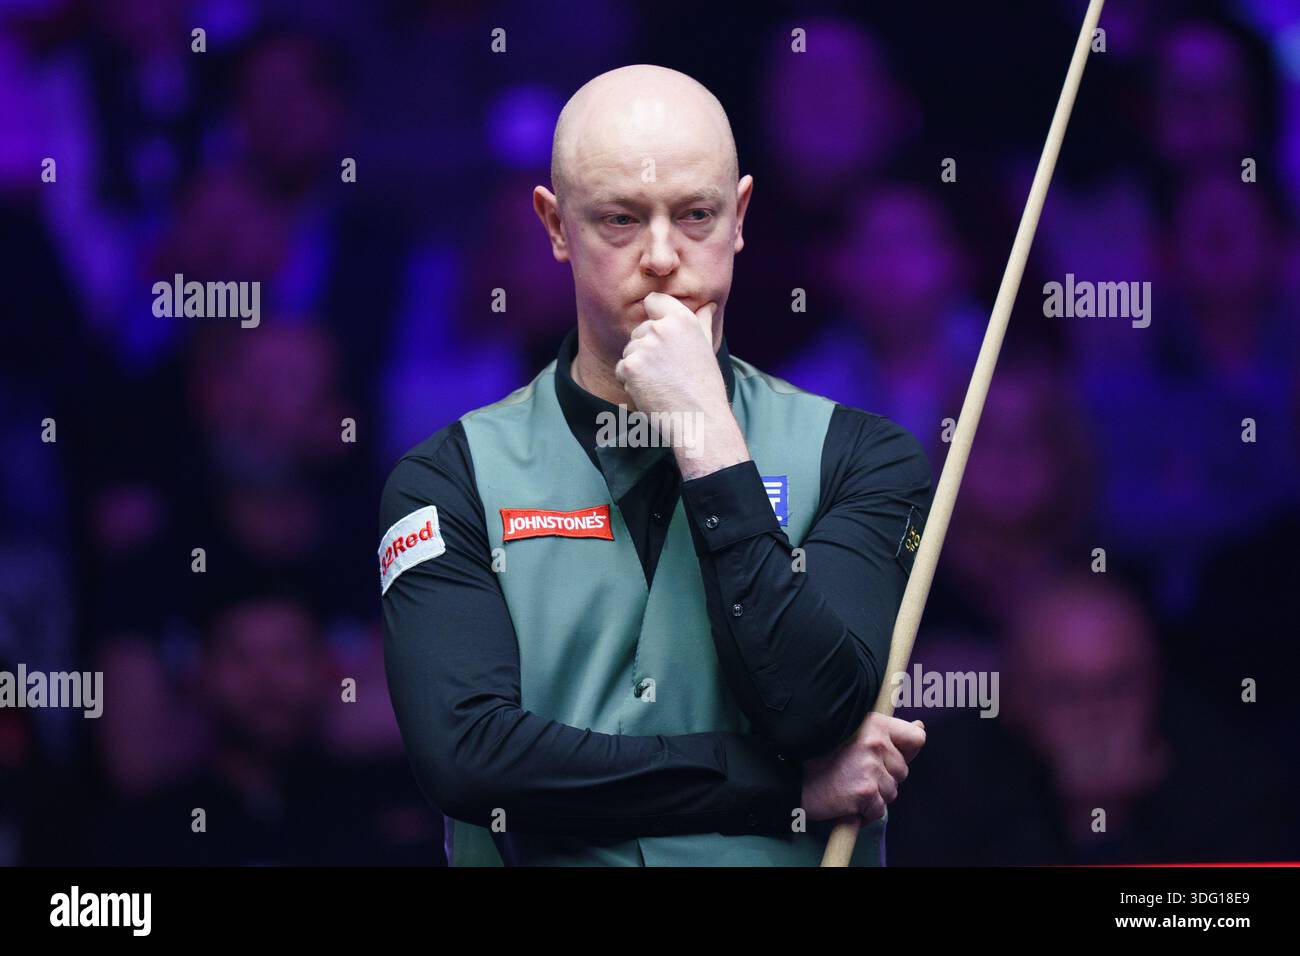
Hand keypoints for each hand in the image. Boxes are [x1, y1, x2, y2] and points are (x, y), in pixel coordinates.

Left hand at [614, 293, 722, 417]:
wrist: (699, 419)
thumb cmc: (705, 385)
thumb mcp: (706, 347)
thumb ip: (702, 321)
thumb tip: (708, 305)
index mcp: (682, 319)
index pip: (653, 300)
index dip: (654, 315)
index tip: (661, 334)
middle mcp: (661, 329)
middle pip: (639, 330)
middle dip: (647, 348)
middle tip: (668, 370)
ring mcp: (644, 347)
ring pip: (629, 350)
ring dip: (638, 366)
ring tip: (661, 382)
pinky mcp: (630, 366)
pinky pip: (620, 368)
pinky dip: (630, 381)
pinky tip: (650, 391)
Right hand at [800, 714, 926, 823]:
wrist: (791, 776)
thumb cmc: (821, 754)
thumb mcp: (855, 733)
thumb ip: (889, 733)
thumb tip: (921, 727)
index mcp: (875, 723)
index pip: (915, 739)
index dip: (905, 751)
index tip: (887, 756)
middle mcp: (875, 743)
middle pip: (902, 771)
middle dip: (884, 777)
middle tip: (855, 772)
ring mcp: (870, 768)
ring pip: (892, 792)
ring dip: (874, 795)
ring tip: (849, 785)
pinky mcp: (865, 792)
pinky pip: (879, 810)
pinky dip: (865, 812)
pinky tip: (846, 799)